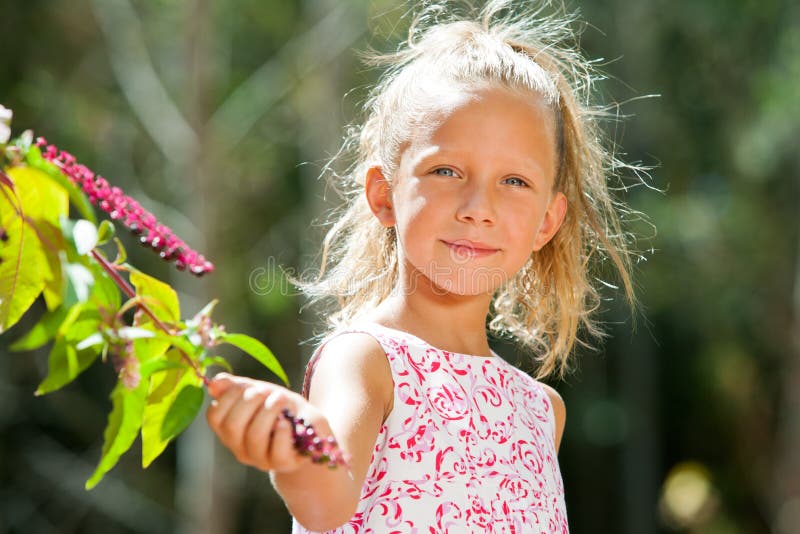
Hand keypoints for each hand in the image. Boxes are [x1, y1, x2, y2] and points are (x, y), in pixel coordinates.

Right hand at [206, 373, 326, 472]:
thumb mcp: (260, 392)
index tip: (247, 385)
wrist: (310, 427)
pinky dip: (282, 432)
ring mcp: (260, 458)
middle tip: (265, 390)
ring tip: (281, 398)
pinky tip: (287, 421)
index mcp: (228, 429)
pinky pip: (277, 451)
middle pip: (232, 426)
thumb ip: (236, 386)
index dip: (228, 397)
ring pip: (254, 436)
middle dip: (249, 401)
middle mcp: (239, 447)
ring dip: (268, 411)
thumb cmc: (281, 408)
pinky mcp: (282, 462)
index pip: (214, 416)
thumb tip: (213, 384)